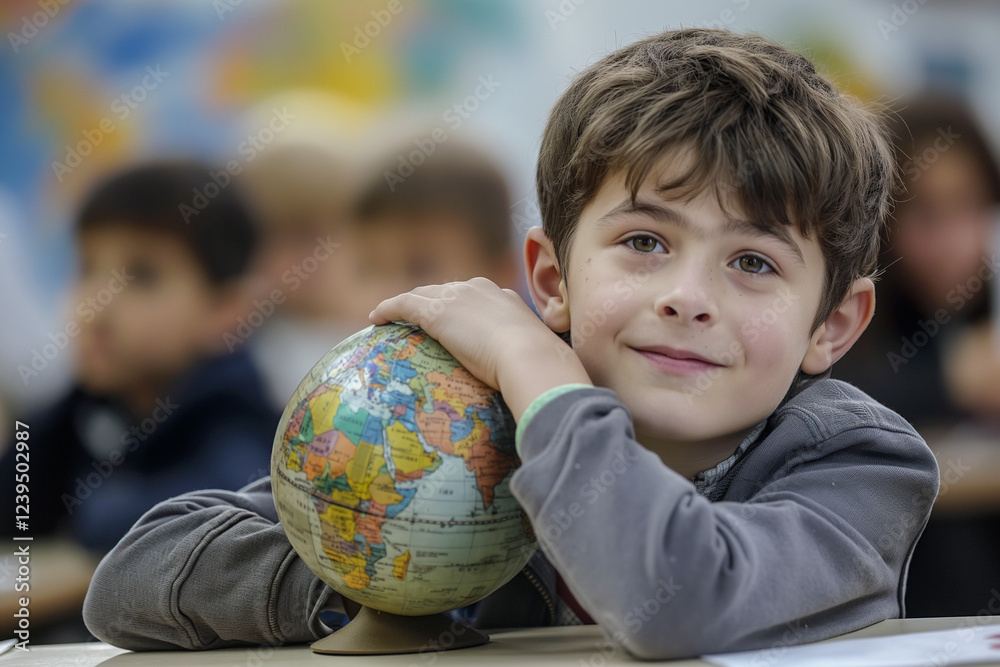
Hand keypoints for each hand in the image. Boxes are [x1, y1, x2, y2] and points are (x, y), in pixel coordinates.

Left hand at [369, 278, 590, 420]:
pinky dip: (389, 308)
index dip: (462, 307)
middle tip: (419, 318)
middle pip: (447, 291)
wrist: (530, 356)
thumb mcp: (536, 360)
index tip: (455, 323)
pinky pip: (405, 304)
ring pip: (424, 294)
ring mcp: (458, 298)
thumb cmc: (538, 366)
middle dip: (433, 300)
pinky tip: (375, 319)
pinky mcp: (437, 312)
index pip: (476, 298)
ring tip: (392, 316)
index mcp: (506, 299)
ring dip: (408, 303)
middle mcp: (481, 290)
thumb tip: (535, 388)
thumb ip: (529, 364)